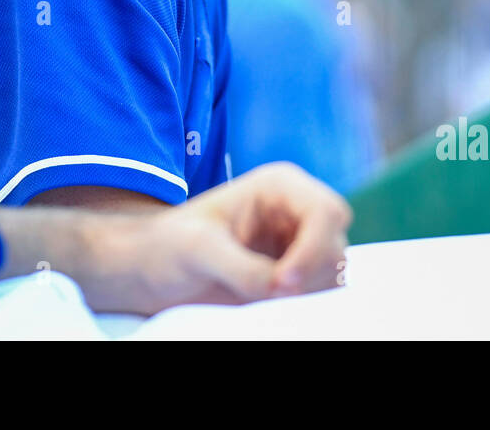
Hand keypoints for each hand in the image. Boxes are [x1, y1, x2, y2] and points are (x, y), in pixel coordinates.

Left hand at [94, 163, 351, 314]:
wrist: (153, 269)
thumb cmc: (169, 245)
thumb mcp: (199, 249)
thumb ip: (242, 268)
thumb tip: (281, 289)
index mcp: (279, 186)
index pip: (326, 212)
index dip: (314, 248)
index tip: (283, 282)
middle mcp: (297, 211)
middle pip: (337, 243)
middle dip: (313, 273)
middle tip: (273, 295)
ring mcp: (300, 244)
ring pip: (334, 273)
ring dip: (308, 292)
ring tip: (261, 298)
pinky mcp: (296, 275)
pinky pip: (321, 293)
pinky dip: (304, 304)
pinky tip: (268, 304)